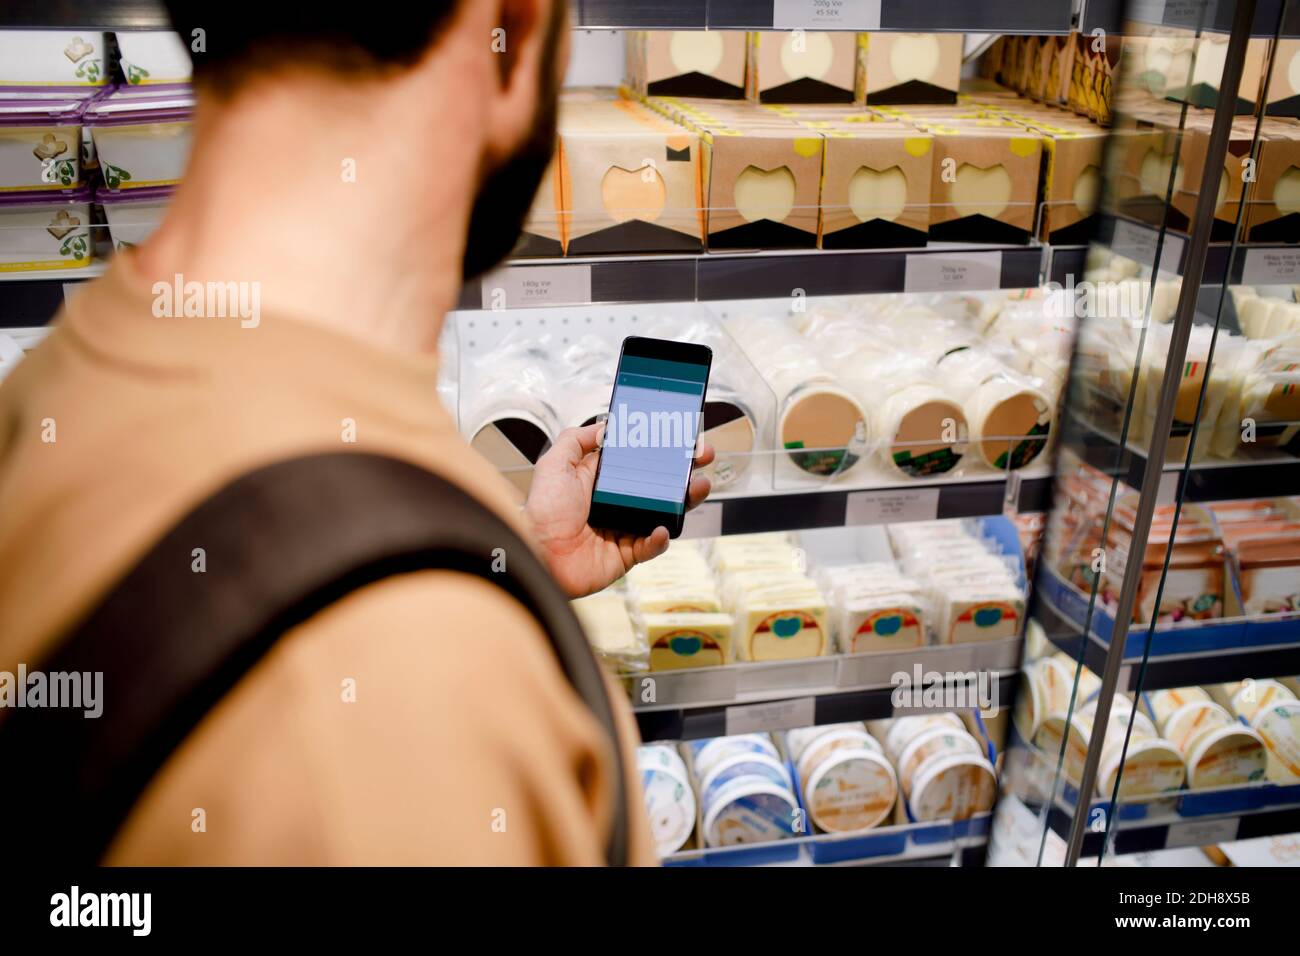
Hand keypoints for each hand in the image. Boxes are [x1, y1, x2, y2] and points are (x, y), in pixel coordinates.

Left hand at [525, 422, 713, 598]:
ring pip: (663, 512)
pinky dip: (660, 538)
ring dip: (684, 500)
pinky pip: (651, 546)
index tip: (681, 435)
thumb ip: (576, 440)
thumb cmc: (541, 512)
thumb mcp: (554, 464)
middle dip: (684, 470)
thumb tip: (604, 426)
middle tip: (702, 456)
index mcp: (602, 479)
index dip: (661, 448)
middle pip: (659, 484)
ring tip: (698, 486)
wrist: (537, 554)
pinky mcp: (626, 554)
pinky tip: (661, 528)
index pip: (639, 459)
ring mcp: (624, 527)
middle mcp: (616, 501)